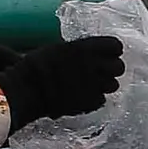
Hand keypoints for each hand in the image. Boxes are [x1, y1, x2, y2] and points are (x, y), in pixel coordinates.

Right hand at [0, 35, 124, 129]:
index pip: (115, 45)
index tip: (108, 53)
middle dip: (112, 68)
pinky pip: (102, 99)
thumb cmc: (37, 65)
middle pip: (119, 67)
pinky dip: (95, 97)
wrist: (28, 90)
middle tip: (102, 70)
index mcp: (84, 48)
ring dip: (105, 84)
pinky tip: (83, 95)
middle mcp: (93, 66)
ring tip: (92, 84)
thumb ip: (78, 50)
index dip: (113, 50)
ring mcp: (93, 86)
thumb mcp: (57, 49)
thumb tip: (92, 51)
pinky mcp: (91, 103)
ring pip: (114, 85)